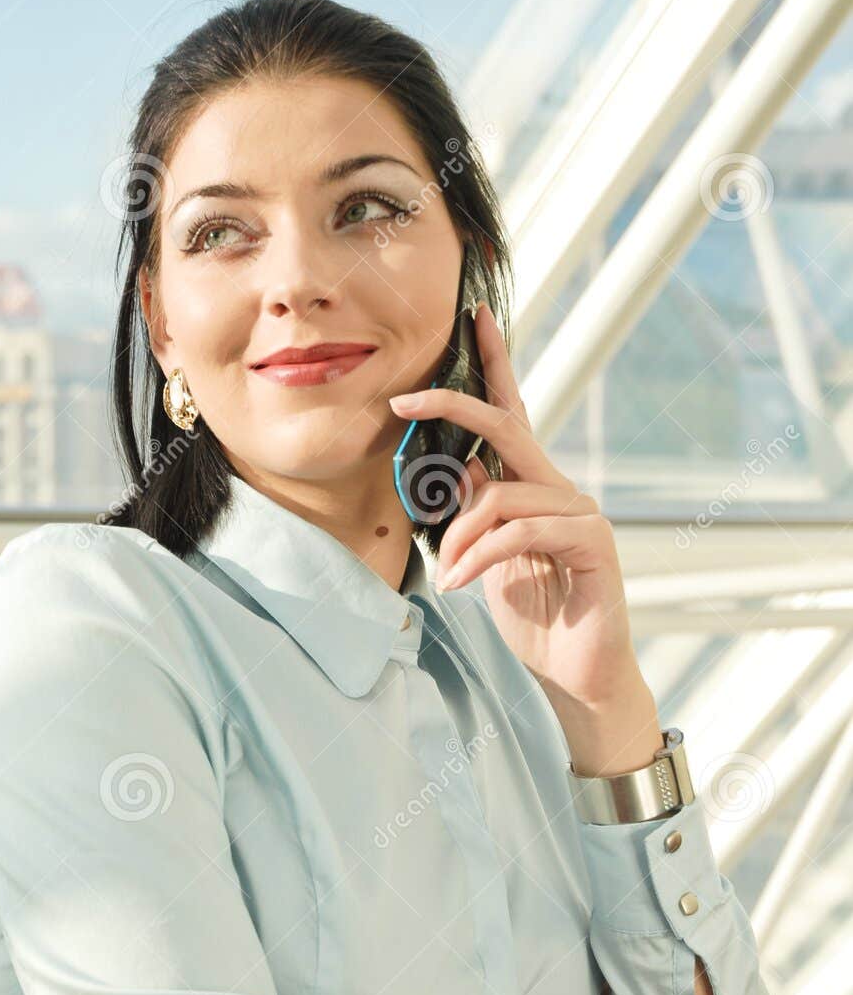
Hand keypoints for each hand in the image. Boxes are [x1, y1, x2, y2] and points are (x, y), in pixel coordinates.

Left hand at [389, 305, 641, 708]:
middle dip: (452, 406)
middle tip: (401, 402)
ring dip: (457, 536)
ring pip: (500, 494)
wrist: (573, 678)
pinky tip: (460, 584)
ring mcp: (581, 514)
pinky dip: (478, 557)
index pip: (512, 413)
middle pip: (507, 426)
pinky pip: (520, 531)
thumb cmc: (534, 621)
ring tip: (445, 575)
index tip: (473, 316)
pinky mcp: (592, 543)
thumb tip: (457, 467)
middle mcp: (560, 490)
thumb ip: (476, 512)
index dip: (495, 363)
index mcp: (532, 488)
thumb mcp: (487, 559)